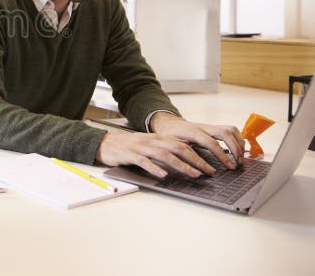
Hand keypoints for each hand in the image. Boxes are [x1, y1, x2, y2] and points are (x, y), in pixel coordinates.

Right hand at [95, 130, 216, 178]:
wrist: (104, 143)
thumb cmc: (127, 147)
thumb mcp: (147, 146)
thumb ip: (163, 152)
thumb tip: (184, 163)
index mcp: (157, 138)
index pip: (182, 145)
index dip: (198, 155)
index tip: (210, 166)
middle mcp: (151, 141)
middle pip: (177, 148)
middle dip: (196, 160)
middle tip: (208, 172)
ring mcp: (140, 147)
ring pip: (164, 154)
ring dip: (181, 165)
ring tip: (193, 175)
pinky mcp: (129, 154)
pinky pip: (144, 161)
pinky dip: (155, 168)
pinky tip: (163, 175)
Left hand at [150, 113, 244, 168]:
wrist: (169, 123)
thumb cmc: (169, 136)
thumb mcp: (171, 145)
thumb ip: (182, 155)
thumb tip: (193, 169)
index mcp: (193, 132)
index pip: (212, 143)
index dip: (222, 155)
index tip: (230, 167)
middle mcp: (203, 127)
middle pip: (225, 132)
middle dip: (236, 148)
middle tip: (239, 163)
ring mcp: (209, 126)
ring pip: (230, 129)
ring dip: (239, 143)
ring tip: (241, 158)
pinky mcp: (213, 128)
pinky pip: (230, 130)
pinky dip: (237, 139)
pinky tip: (238, 150)